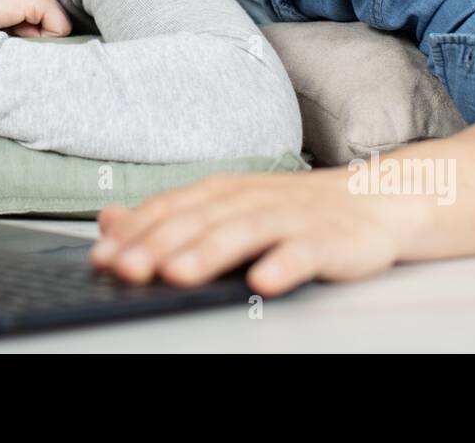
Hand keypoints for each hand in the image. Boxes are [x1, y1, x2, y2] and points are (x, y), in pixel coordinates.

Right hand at [0, 0, 72, 37]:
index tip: (2, 32)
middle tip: (3, 33)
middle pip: (52, 17)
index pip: (42, 11)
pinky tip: (11, 33)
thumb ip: (14, 21)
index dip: (27, 31)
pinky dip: (40, 41)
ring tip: (3, 31)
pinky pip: (59, 29)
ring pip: (58, 24)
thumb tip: (41, 43)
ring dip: (34, 38)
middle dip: (34, 34)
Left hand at [89, 170, 425, 296]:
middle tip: (127, 269)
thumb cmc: (290, 210)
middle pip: (199, 221)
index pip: (169, 209)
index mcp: (220, 192)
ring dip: (209, 253)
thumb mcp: (224, 207)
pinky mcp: (328, 240)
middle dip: (160, 245)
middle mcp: (250, 199)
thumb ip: (168, 216)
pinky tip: (263, 282)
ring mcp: (289, 218)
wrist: (373, 201)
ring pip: (243, 233)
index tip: (101, 258)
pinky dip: (283, 265)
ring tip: (179, 274)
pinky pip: (304, 253)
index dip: (135, 233)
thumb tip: (108, 220)